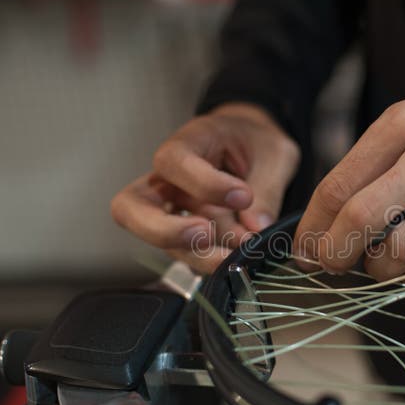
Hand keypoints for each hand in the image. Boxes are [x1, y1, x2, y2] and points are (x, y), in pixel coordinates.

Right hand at [111, 103, 299, 271]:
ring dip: (201, 254)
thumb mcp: (274, 154)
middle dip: (165, 230)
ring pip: (160, 242)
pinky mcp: (185, 237)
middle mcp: (167, 180)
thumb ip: (266, 187)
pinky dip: (211, 262)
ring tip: (239, 252)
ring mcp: (171, 212)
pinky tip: (238, 258)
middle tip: (205, 233)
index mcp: (187, 143)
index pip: (172, 162)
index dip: (204, 184)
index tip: (242, 196)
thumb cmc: (257, 143)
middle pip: (130, 208)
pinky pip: (187, 256)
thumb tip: (256, 226)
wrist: (256, 150)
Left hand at [293, 74, 404, 282]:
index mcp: (401, 126)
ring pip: (400, 253)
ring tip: (377, 264)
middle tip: (330, 266)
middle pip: (362, 220)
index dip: (312, 228)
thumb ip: (369, 163)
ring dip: (376, 272)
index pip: (338, 186)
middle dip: (333, 255)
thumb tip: (325, 221)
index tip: (304, 249)